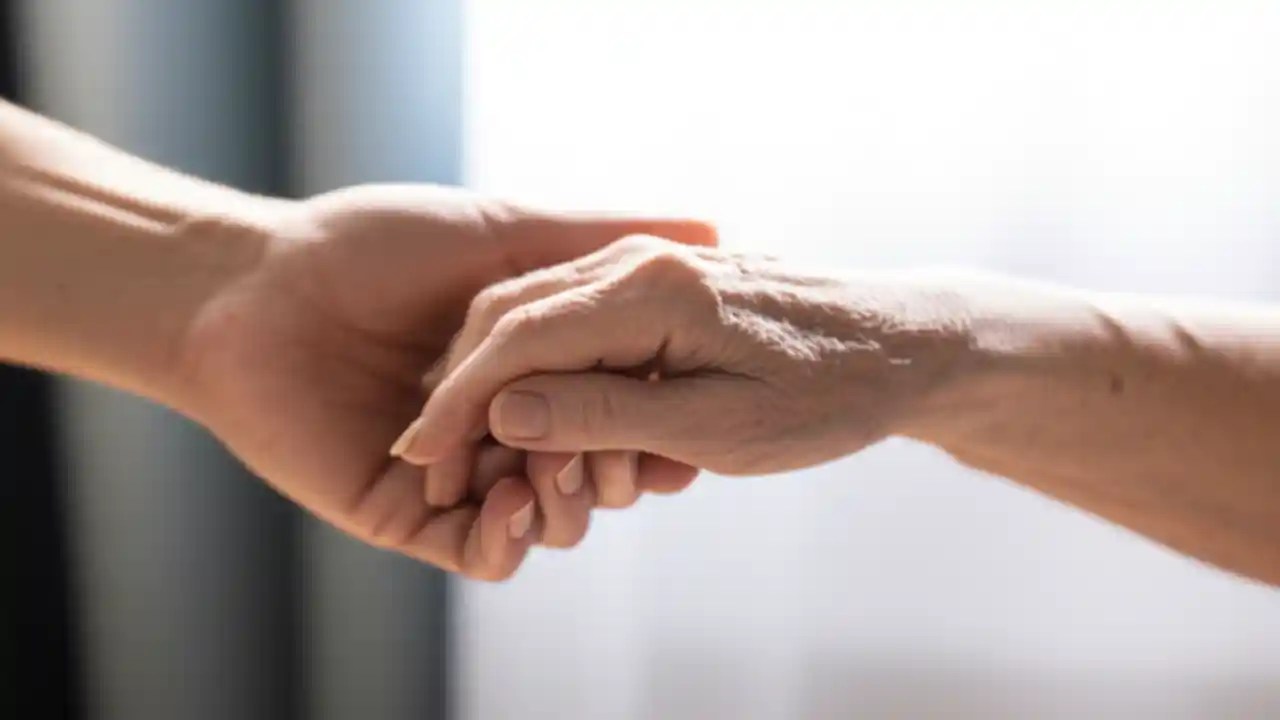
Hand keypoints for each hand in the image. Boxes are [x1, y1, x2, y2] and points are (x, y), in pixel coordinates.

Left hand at [174, 185, 715, 579]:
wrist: (255, 290)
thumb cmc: (372, 247)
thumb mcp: (505, 234)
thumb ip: (597, 240)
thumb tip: (713, 229)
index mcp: (528, 369)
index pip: (615, 413)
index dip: (653, 420)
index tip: (685, 415)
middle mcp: (500, 427)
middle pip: (589, 475)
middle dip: (612, 465)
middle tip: (619, 448)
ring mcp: (457, 476)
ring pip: (545, 521)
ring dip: (566, 503)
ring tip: (558, 467)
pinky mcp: (408, 518)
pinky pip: (482, 556)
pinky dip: (510, 538)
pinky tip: (511, 499)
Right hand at [399, 236, 971, 480]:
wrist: (905, 344)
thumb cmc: (827, 393)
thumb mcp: (718, 427)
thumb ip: (607, 415)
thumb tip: (507, 412)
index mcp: (650, 291)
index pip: (518, 338)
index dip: (461, 399)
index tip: (422, 452)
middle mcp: (641, 264)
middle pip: (513, 314)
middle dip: (466, 386)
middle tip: (435, 454)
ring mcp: (654, 266)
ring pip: (540, 312)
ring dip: (505, 379)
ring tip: (483, 443)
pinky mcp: (668, 283)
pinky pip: (581, 317)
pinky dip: (550, 366)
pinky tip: (548, 412)